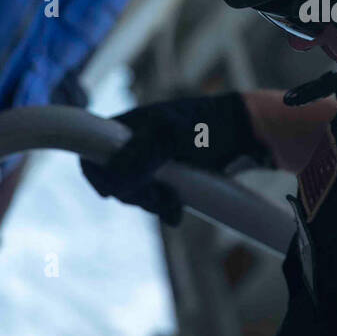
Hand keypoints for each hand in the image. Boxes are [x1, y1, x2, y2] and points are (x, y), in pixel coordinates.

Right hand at [80, 92, 271, 223]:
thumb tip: (111, 183)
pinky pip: (154, 202)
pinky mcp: (167, 181)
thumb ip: (137, 156)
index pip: (91, 159)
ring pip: (135, 196)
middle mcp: (131, 146)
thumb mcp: (169, 135)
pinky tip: (177, 210)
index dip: (100, 178)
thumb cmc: (206, 125)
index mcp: (122, 128)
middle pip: (113, 184)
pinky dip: (163, 208)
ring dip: (152, 203)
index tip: (120, 187)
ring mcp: (149, 164)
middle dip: (135, 195)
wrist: (245, 136)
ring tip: (175, 200)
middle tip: (160, 194)